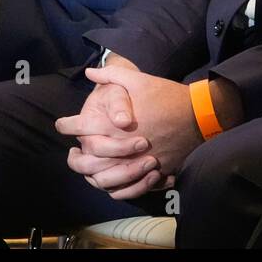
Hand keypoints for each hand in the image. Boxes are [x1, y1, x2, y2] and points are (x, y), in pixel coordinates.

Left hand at [57, 64, 202, 199]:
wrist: (199, 114)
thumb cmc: (167, 96)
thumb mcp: (139, 80)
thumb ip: (112, 75)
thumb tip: (90, 73)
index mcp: (116, 125)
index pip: (83, 128)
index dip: (68, 126)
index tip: (62, 125)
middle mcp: (123, 147)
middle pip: (89, 162)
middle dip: (75, 159)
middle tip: (72, 153)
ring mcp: (138, 163)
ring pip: (106, 180)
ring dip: (94, 176)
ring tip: (88, 171)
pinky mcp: (154, 173)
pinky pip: (129, 189)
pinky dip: (118, 189)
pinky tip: (112, 182)